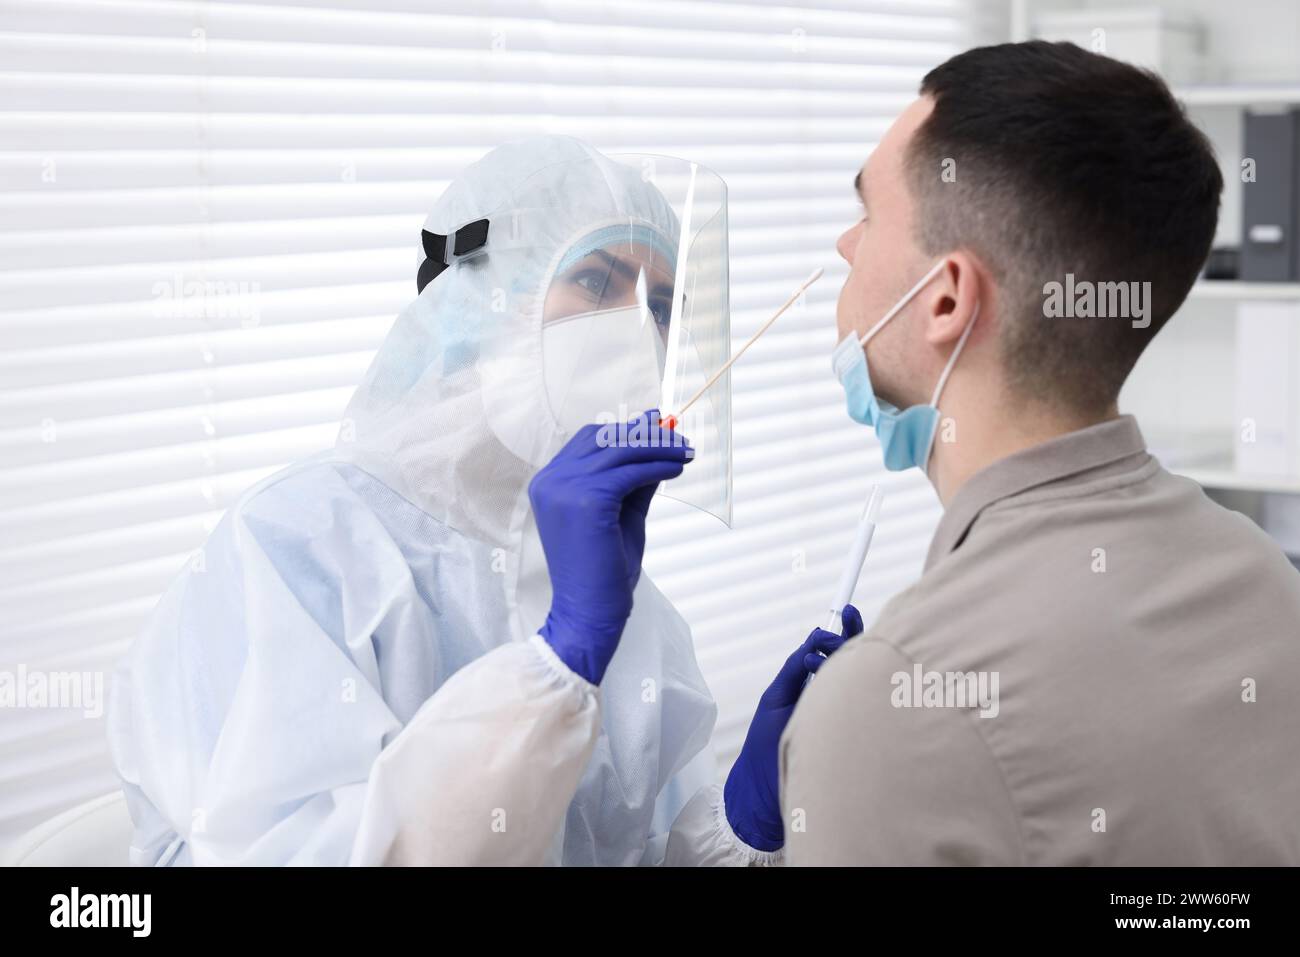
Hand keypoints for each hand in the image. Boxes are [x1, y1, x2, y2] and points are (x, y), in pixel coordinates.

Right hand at [528, 409, 692, 684]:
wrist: (588, 611)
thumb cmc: (603, 569)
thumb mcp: (621, 513)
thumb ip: (634, 480)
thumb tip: (658, 446)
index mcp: (549, 482)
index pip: (589, 440)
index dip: (625, 429)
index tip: (656, 424)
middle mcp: (551, 479)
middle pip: (604, 437)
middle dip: (645, 433)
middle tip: (679, 439)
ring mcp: (564, 487)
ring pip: (621, 450)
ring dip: (658, 447)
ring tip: (686, 452)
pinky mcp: (587, 499)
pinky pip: (632, 471)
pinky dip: (659, 465)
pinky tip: (677, 469)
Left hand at [723, 603, 864, 850]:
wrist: (761, 785)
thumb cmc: (765, 742)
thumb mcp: (777, 695)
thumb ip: (794, 666)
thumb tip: (817, 637)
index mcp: (819, 687)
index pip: (841, 654)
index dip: (848, 631)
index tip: (847, 610)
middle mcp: (836, 699)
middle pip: (856, 660)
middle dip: (850, 638)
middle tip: (840, 627)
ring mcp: (845, 714)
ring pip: (859, 676)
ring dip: (840, 658)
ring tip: (812, 663)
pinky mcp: (850, 731)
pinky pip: (860, 701)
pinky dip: (840, 680)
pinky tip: (817, 674)